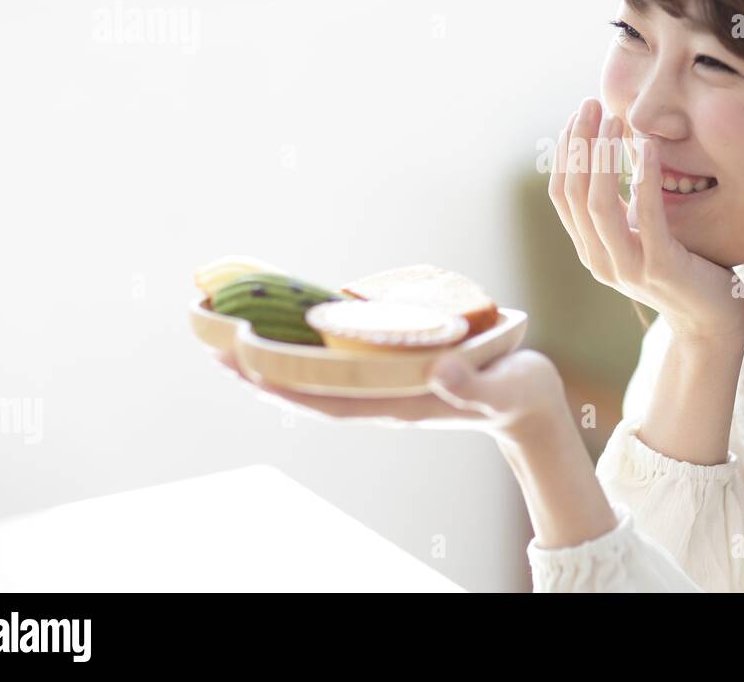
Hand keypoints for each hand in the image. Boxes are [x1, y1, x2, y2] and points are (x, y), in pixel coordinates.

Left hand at [209, 346, 567, 443]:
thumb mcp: (502, 387)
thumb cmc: (517, 395)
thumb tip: (440, 373)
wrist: (529, 407)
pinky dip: (309, 354)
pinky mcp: (395, 377)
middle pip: (309, 390)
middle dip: (262, 372)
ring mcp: (386, 390)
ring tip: (235, 344)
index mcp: (401, 402)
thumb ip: (473, 385)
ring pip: (318, 381)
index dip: (285, 384)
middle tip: (213, 347)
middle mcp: (383, 399)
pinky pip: (340, 368)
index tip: (244, 367)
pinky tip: (294, 336)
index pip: (329, 397)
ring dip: (276, 364)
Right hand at [548, 96, 743, 342]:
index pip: (562, 194)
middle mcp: (599, 260)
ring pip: (598, 203)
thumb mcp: (640, 235)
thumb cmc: (683, 270)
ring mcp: (626, 266)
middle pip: (573, 192)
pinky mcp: (658, 266)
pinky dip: (642, 176)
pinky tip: (646, 147)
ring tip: (614, 118)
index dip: (565, 153)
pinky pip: (645, 214)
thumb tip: (609, 158)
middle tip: (590, 104)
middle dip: (578, 143)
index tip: (577, 116)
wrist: (712, 322)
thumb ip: (621, 207)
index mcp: (591, 250)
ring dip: (602, 155)